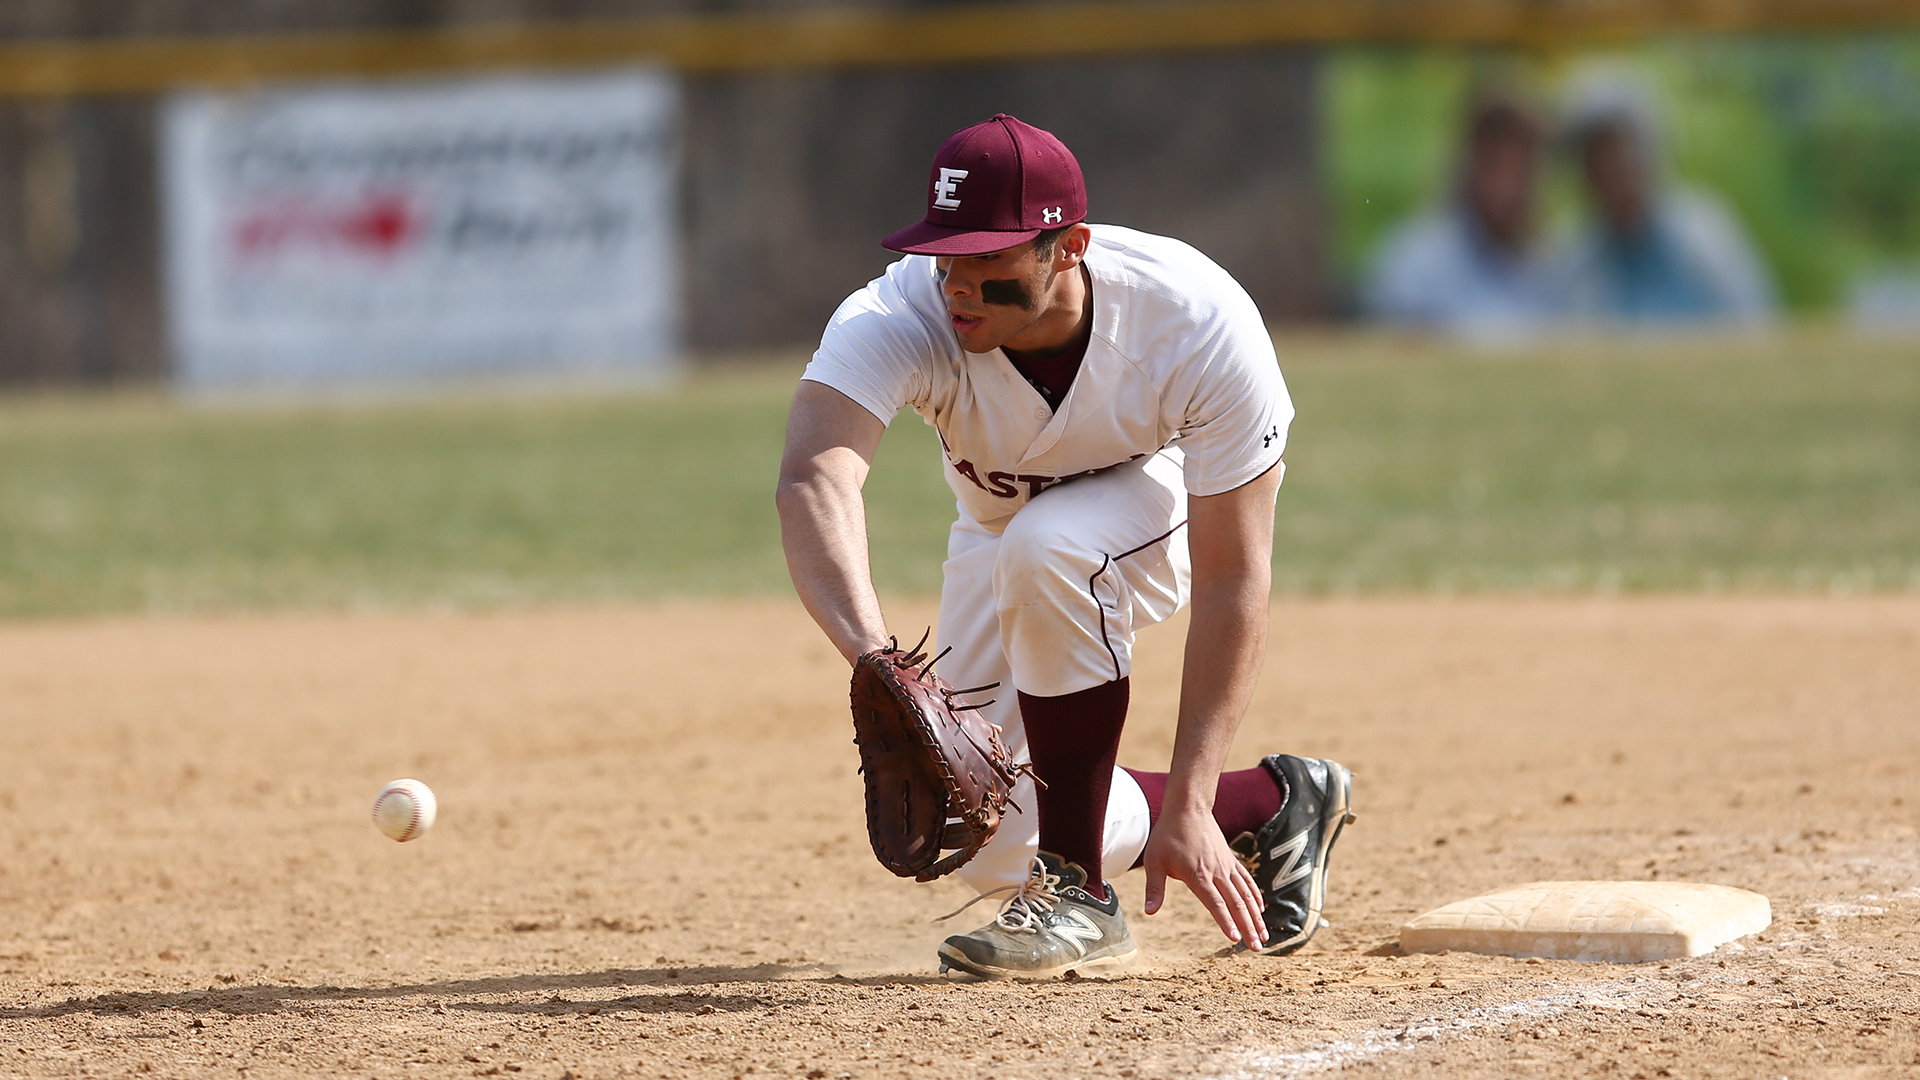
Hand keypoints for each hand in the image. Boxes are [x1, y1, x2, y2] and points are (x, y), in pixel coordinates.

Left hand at [1140, 805, 1266, 948]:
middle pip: (1236, 903)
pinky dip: (1255, 897)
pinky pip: (1246, 881)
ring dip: (1256, 917)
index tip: (1235, 939)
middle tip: (1256, 948)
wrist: (1188, 808)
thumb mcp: (1154, 861)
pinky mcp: (1230, 860)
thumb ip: (1154, 888)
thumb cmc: (1167, 835)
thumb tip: (1149, 911)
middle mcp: (1217, 872)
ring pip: (1246, 895)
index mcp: (1198, 875)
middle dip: (1248, 927)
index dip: (1225, 921)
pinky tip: (1260, 910)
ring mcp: (1226, 866)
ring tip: (1264, 937)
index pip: (1214, 902)